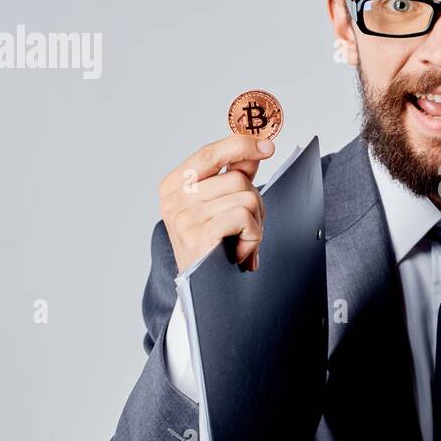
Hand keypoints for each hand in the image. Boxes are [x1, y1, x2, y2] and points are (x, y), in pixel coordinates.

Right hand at [158, 134, 274, 274]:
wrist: (203, 295)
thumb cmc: (213, 249)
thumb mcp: (220, 207)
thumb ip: (233, 177)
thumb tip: (255, 150)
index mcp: (173, 186)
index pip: (210, 153)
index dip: (241, 145)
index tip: (267, 146)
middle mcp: (173, 200)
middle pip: (237, 178)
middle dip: (255, 202)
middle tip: (248, 227)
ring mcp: (184, 218)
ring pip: (245, 197)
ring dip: (255, 223)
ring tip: (241, 242)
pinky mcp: (198, 236)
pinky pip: (243, 217)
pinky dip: (253, 236)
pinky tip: (241, 253)